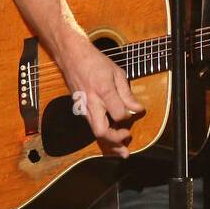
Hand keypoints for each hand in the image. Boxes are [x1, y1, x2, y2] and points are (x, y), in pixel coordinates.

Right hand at [57, 33, 144, 158]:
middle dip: (115, 140)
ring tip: (121, 151)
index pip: (118, 114)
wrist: (72, 57)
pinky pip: (92, 125)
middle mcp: (91, 103)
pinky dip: (102, 133)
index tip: (135, 112)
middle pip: (101, 130)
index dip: (128, 117)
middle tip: (127, 141)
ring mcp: (83, 107)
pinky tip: (112, 137)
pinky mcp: (80, 109)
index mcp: (103, 91)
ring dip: (109, 143)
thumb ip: (127, 94)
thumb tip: (137, 109)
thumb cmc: (96, 62)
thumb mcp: (117, 73)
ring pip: (94, 131)